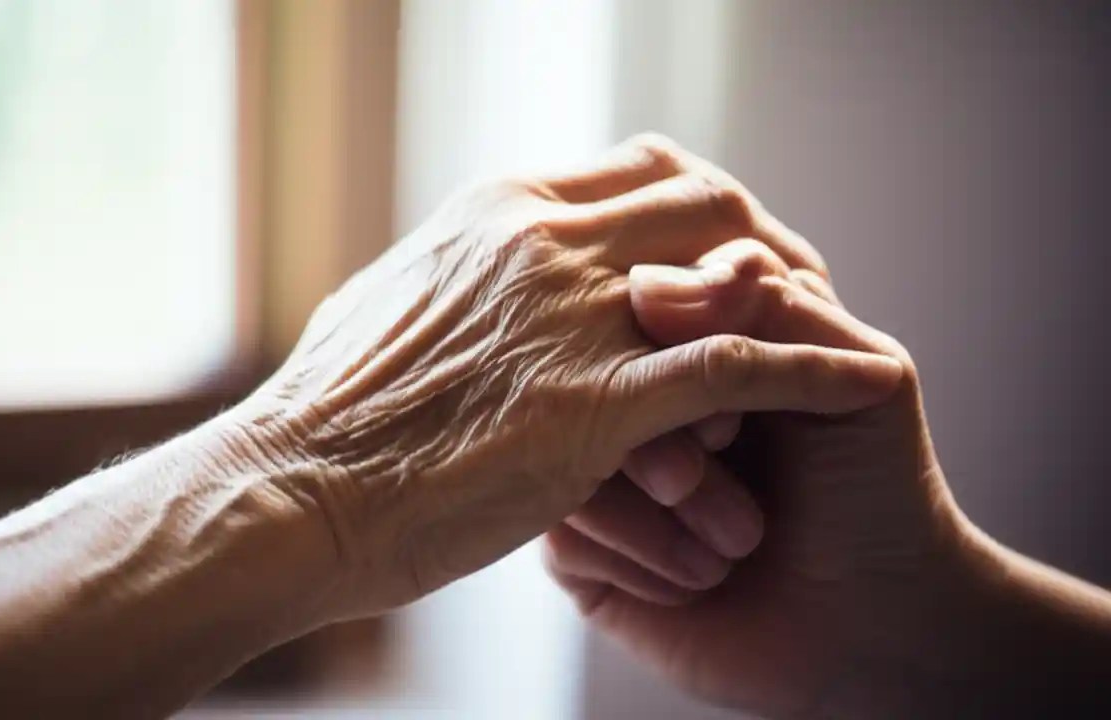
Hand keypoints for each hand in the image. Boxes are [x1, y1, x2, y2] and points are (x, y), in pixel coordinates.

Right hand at [234, 136, 901, 620]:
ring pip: (735, 269)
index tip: (730, 257)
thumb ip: (456, 276)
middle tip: (797, 295)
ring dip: (798, 303)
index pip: (644, 168)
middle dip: (766, 242)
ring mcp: (572, 317)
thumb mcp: (394, 309)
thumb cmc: (328, 420)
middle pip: (707, 199)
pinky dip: (817, 369)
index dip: (707, 207)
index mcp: (496, 212)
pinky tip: (866, 385)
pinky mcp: (594, 406)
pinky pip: (743, 367)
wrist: (290, 494)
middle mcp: (543, 243)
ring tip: (838, 340)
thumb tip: (473, 267)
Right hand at [545, 222, 1110, 716]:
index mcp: (702, 343)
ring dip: (657, 510)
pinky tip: (696, 580)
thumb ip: (770, 306)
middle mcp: (642, 401)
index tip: (733, 412)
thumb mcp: (859, 367)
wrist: (879, 627)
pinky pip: (564, 534)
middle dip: (661, 440)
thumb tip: (643, 279)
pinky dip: (638, 559)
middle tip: (716, 469)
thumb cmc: (877, 490)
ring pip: (566, 460)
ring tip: (736, 544)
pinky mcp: (586, 550)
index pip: (640, 304)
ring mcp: (605, 476)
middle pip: (586, 381)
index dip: (675, 351)